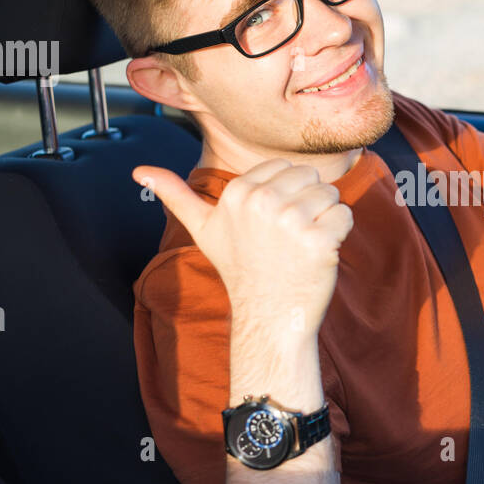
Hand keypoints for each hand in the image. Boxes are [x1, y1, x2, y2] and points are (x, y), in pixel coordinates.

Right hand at [133, 160, 352, 337]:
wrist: (267, 315)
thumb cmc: (240, 269)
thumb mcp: (204, 228)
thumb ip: (175, 195)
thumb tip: (138, 171)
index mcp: (237, 191)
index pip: (286, 168)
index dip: (285, 195)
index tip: (270, 227)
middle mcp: (262, 201)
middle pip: (310, 177)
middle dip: (307, 204)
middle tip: (288, 239)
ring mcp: (291, 220)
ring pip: (330, 194)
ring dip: (324, 219)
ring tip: (301, 247)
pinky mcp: (318, 239)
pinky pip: (344, 215)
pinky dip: (338, 235)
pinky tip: (318, 255)